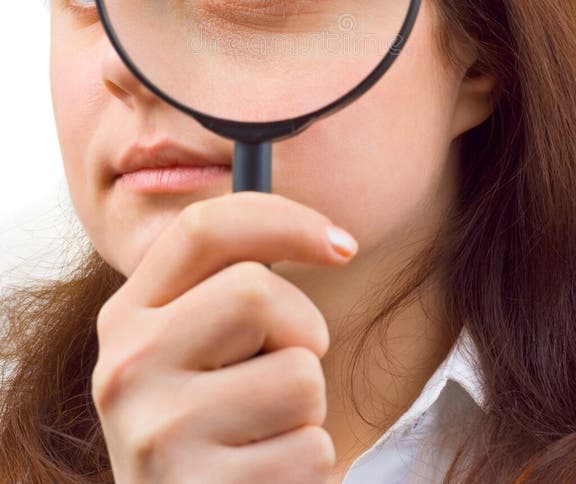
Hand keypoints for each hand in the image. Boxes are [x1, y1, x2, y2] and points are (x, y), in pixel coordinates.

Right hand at [91, 191, 358, 482]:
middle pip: (256, 290)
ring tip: (267, 430)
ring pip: (299, 373)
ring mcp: (158, 433)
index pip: (202, 228)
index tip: (343, 245)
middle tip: (286, 366)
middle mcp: (128, 366)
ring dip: (308, 404)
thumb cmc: (215, 421)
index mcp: (128, 315)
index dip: (284, 220)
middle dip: (302, 327)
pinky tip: (264, 476)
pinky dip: (309, 462)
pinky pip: (311, 447)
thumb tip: (334, 239)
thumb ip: (230, 285)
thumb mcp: (199, 344)